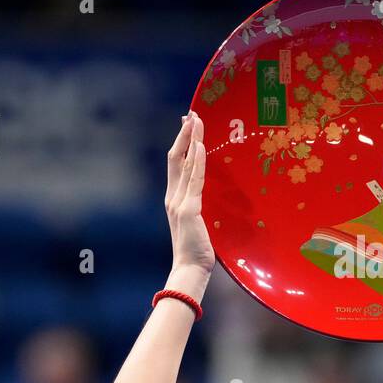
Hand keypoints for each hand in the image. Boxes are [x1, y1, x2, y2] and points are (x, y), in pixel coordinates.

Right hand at [165, 110, 215, 277]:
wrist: (189, 269)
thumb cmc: (197, 251)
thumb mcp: (198, 224)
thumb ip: (199, 208)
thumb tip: (210, 198)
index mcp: (174, 199)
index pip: (176, 164)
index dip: (182, 143)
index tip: (188, 125)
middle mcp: (173, 196)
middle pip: (176, 157)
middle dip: (184, 134)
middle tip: (191, 114)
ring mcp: (179, 201)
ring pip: (184, 163)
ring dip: (191, 140)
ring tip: (196, 120)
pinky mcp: (189, 209)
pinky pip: (195, 179)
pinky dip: (198, 160)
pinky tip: (201, 145)